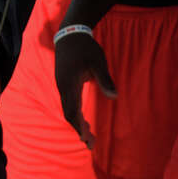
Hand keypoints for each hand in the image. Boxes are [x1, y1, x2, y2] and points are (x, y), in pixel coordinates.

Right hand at [54, 32, 116, 148]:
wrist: (70, 34)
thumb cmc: (85, 47)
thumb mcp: (98, 62)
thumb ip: (105, 79)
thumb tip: (115, 97)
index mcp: (69, 84)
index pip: (72, 111)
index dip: (79, 126)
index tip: (86, 139)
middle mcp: (63, 88)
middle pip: (69, 114)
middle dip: (79, 129)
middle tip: (91, 144)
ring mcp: (62, 86)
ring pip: (68, 109)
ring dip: (77, 123)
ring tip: (89, 136)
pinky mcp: (64, 83)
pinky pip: (68, 103)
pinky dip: (75, 114)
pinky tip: (83, 119)